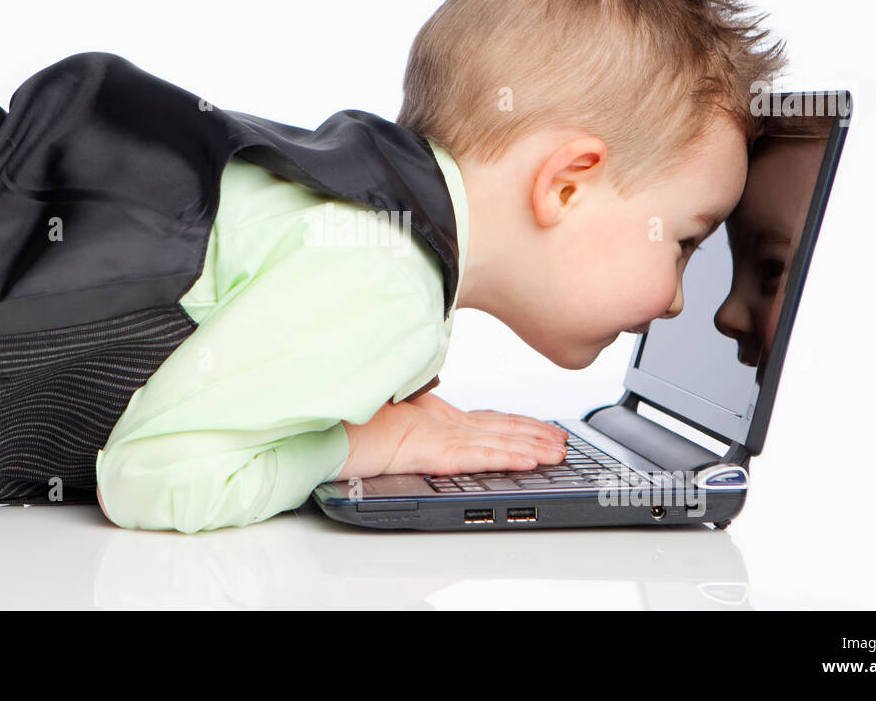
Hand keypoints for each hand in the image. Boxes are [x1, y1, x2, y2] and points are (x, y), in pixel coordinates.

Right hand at [336, 392, 567, 479]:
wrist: (313, 420)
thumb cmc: (336, 419)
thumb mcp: (377, 414)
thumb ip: (401, 419)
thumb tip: (411, 423)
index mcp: (423, 414)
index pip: (479, 420)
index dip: (513, 423)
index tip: (538, 427)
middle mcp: (433, 420)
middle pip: (495, 427)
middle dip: (532, 433)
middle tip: (562, 440)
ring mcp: (432, 431)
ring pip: (493, 440)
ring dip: (531, 446)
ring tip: (558, 452)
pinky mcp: (426, 446)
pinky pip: (474, 455)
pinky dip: (505, 457)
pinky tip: (529, 461)